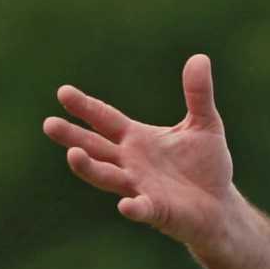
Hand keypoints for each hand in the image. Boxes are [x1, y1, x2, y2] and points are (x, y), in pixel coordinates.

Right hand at [42, 55, 237, 253]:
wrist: (220, 205)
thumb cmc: (206, 165)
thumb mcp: (204, 123)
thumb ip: (198, 94)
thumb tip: (200, 57)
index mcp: (137, 139)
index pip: (105, 119)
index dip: (85, 107)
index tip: (63, 93)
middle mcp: (131, 163)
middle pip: (95, 148)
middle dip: (73, 137)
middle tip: (49, 124)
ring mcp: (141, 188)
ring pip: (108, 177)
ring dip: (90, 167)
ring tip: (72, 154)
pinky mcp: (158, 211)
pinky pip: (142, 208)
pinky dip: (133, 207)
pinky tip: (125, 205)